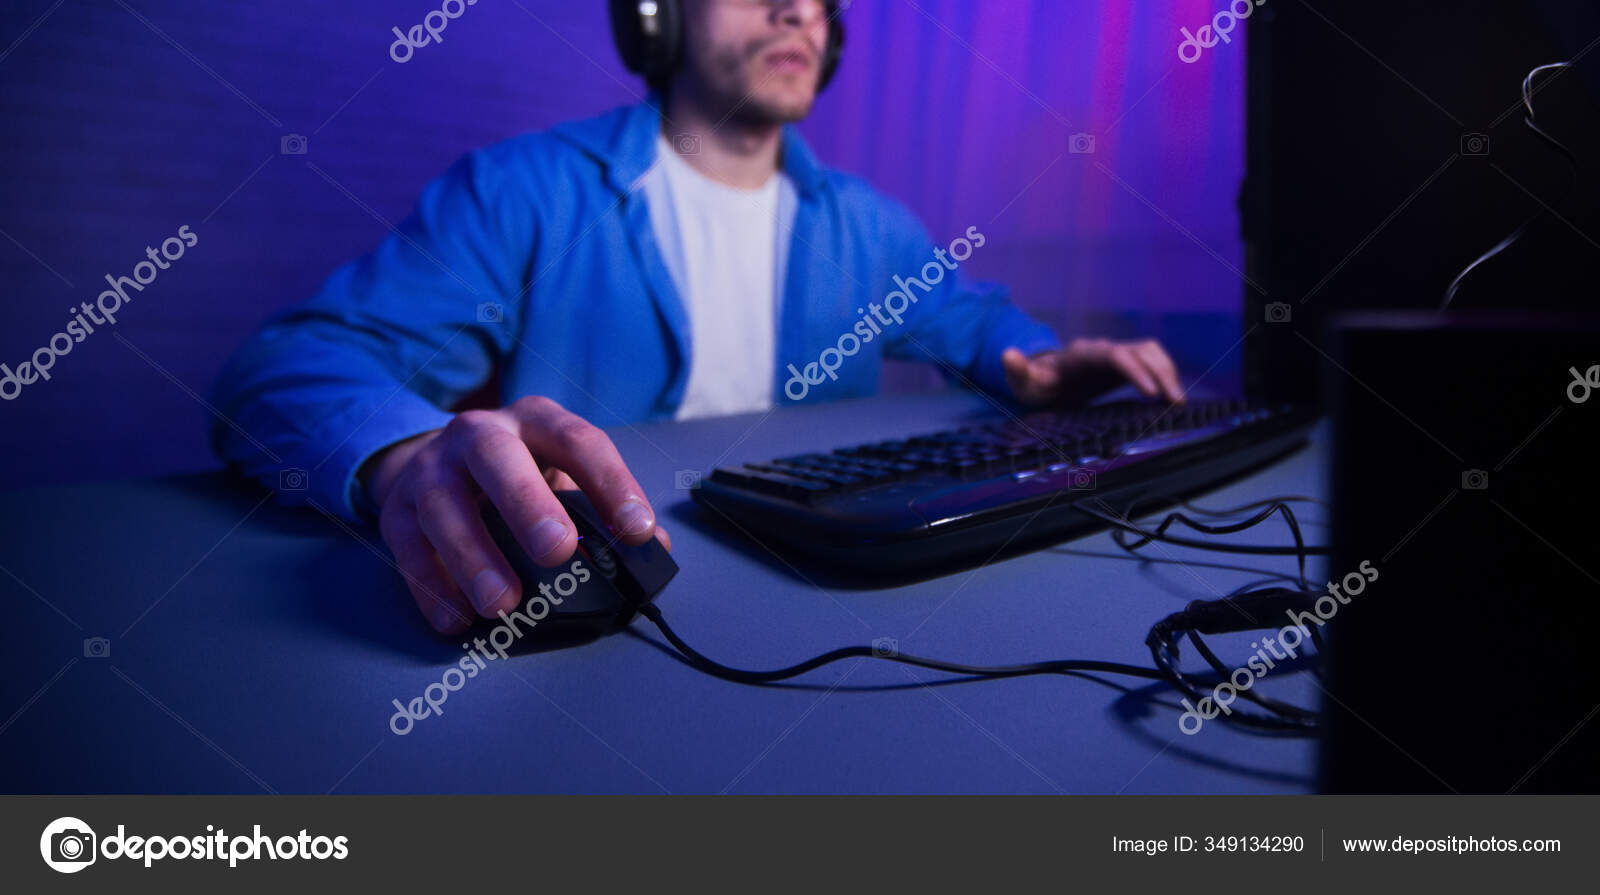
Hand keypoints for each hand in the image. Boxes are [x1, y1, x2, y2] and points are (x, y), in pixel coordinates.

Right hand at [363, 396, 669, 634]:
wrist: (432, 461)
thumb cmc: (515, 474)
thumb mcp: (560, 474)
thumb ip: (603, 508)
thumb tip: (653, 547)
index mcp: (534, 421)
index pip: (579, 441)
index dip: (612, 484)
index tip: (637, 531)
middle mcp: (478, 434)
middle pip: (497, 459)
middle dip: (527, 505)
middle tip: (558, 553)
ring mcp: (431, 469)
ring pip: (443, 506)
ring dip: (474, 558)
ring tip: (504, 604)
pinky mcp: (396, 509)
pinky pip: (408, 549)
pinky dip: (432, 587)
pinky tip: (457, 618)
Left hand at [1002, 338, 1184, 405]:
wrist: (1043, 378)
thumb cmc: (1035, 383)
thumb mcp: (1023, 382)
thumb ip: (1017, 371)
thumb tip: (1007, 354)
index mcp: (1083, 354)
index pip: (1115, 355)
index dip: (1134, 371)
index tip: (1151, 394)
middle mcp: (1104, 350)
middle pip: (1141, 350)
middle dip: (1161, 372)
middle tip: (1174, 403)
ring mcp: (1117, 356)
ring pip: (1152, 353)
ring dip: (1169, 374)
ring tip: (1178, 404)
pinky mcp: (1126, 367)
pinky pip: (1153, 364)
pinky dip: (1166, 378)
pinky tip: (1172, 402)